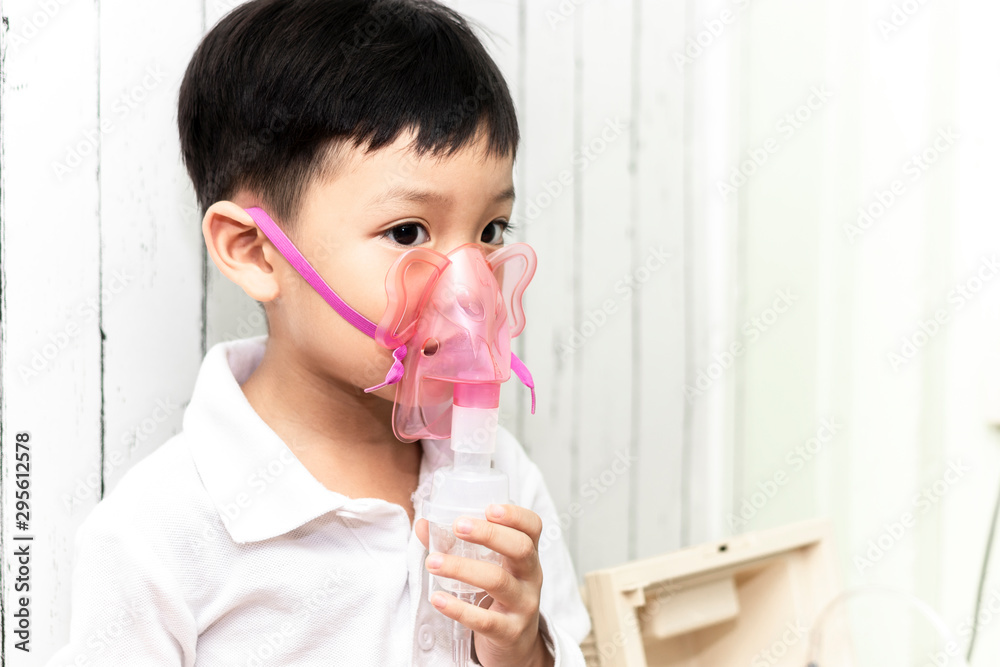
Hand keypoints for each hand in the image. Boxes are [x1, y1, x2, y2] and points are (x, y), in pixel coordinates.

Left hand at [415, 503, 553, 666]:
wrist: (517, 646)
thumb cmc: (498, 598)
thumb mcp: (488, 568)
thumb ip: (457, 545)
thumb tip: (423, 525)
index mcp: (526, 556)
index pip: (532, 528)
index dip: (515, 515)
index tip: (489, 508)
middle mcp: (531, 577)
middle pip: (521, 548)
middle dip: (489, 534)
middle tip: (459, 527)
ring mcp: (523, 605)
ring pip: (498, 581)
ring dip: (462, 568)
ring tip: (433, 562)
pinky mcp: (510, 632)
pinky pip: (485, 620)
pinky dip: (458, 609)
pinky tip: (438, 599)